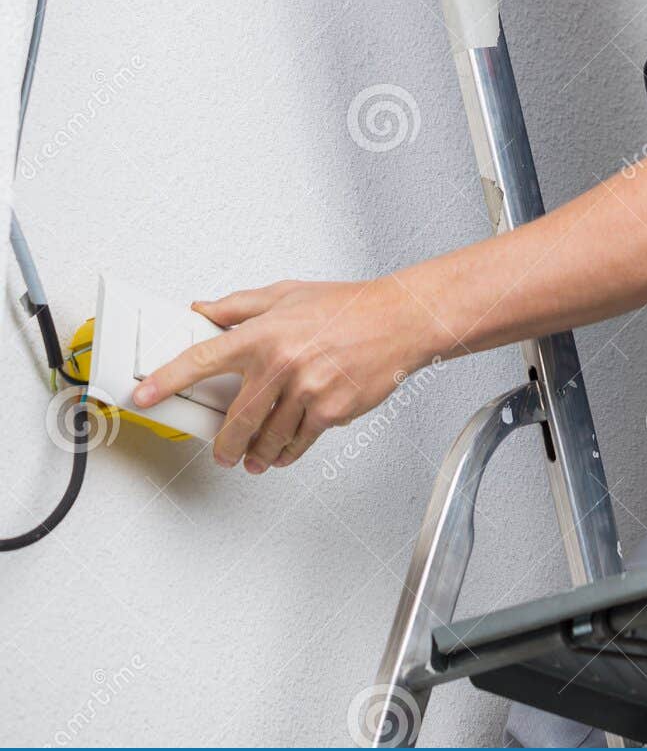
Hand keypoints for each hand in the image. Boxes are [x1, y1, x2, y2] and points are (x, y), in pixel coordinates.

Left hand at [130, 277, 430, 472]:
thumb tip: (203, 311)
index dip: (167, 379)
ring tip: (254, 456)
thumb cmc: (346, 307)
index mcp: (263, 333)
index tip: (144, 395)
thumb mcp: (287, 294)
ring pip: (266, 438)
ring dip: (256, 453)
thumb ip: (239, 306)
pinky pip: (297, 443)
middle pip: (234, 419)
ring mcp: (306, 390)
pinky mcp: (330, 411)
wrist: (398, 321)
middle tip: (222, 451)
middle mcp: (280, 363)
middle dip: (224, 444)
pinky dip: (286, 452)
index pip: (202, 358)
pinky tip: (283, 450)